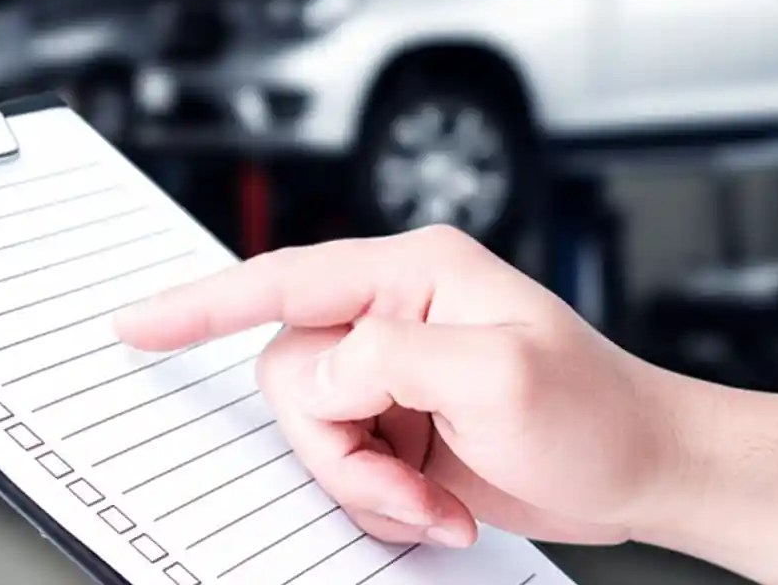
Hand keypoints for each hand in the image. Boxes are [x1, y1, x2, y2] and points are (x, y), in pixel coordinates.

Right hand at [115, 226, 684, 549]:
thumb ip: (389, 357)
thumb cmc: (596, 413)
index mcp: (414, 274)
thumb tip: (321, 372)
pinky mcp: (400, 419)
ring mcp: (395, 370)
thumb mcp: (499, 373)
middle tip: (404, 482)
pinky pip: (344, 461)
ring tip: (434, 500)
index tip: (137, 326)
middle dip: (338, 448)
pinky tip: (439, 504)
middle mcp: (395, 314)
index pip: (283, 281)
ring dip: (365, 482)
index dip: (199, 305)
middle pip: (293, 375)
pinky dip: (381, 498)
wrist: (640, 469)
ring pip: (313, 427)